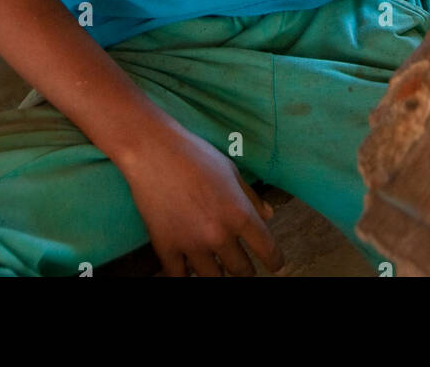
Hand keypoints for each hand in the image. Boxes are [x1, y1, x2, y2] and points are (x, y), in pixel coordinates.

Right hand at [120, 126, 283, 276]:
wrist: (153, 151)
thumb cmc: (195, 154)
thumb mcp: (230, 170)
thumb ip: (251, 197)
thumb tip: (269, 215)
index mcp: (239, 213)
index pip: (266, 249)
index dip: (275, 261)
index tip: (276, 266)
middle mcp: (218, 234)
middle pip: (241, 270)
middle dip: (246, 271)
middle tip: (244, 268)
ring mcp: (191, 244)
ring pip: (213, 279)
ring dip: (219, 275)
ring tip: (219, 270)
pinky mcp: (166, 247)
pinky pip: (179, 276)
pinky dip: (186, 276)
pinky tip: (190, 271)